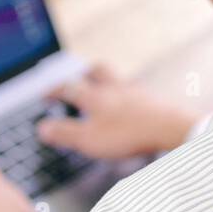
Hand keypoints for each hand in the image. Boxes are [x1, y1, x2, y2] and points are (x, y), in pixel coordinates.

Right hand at [35, 64, 202, 159]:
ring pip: (119, 80)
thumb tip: (42, 128)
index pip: (68, 88)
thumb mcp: (88, 139)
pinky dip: (132, 95)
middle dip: (85, 73)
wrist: (169, 128)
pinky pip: (140, 92)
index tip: (45, 92)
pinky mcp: (155, 100)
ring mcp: (137, 92)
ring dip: (110, 81)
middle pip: (97, 72)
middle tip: (79, 76)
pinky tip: (134, 104)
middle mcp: (115, 88)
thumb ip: (64, 133)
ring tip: (107, 88)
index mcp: (95, 97)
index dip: (53, 90)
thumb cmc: (129, 133)